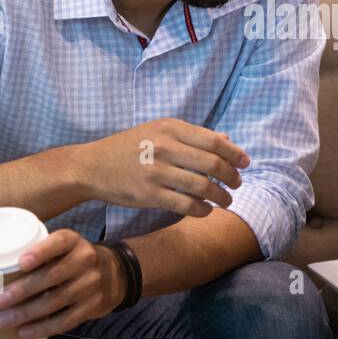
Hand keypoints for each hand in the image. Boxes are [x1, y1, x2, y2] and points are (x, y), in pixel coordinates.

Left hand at [0, 229, 123, 338]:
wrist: (116, 274)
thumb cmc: (75, 259)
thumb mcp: (66, 247)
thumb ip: (41, 252)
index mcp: (74, 241)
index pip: (59, 242)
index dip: (40, 251)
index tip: (21, 262)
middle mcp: (86, 260)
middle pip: (53, 276)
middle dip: (23, 290)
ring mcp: (92, 284)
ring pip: (57, 301)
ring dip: (28, 313)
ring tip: (4, 320)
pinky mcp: (94, 306)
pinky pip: (66, 320)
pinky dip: (44, 328)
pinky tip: (25, 332)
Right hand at [77, 118, 249, 217]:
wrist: (91, 166)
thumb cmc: (128, 147)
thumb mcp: (158, 131)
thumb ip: (192, 136)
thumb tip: (227, 139)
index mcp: (170, 127)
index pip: (214, 141)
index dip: (235, 154)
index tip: (245, 163)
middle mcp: (165, 147)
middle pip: (213, 164)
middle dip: (232, 177)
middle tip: (237, 184)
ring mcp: (157, 171)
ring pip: (203, 187)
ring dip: (221, 196)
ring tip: (226, 201)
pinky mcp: (149, 194)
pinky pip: (186, 205)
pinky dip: (202, 210)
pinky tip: (206, 210)